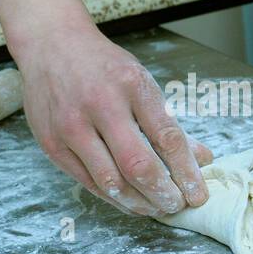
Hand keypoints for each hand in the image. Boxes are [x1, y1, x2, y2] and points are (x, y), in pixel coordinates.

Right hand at [18, 24, 211, 215]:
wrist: (51, 44)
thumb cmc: (102, 65)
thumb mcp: (140, 81)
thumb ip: (167, 122)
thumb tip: (201, 158)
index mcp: (131, 85)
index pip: (167, 138)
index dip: (186, 172)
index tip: (198, 193)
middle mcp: (100, 105)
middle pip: (138, 165)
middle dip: (163, 194)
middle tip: (177, 205)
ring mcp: (71, 127)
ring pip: (111, 182)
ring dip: (139, 203)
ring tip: (156, 208)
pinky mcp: (52, 144)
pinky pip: (88, 182)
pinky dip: (113, 198)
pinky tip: (130, 202)